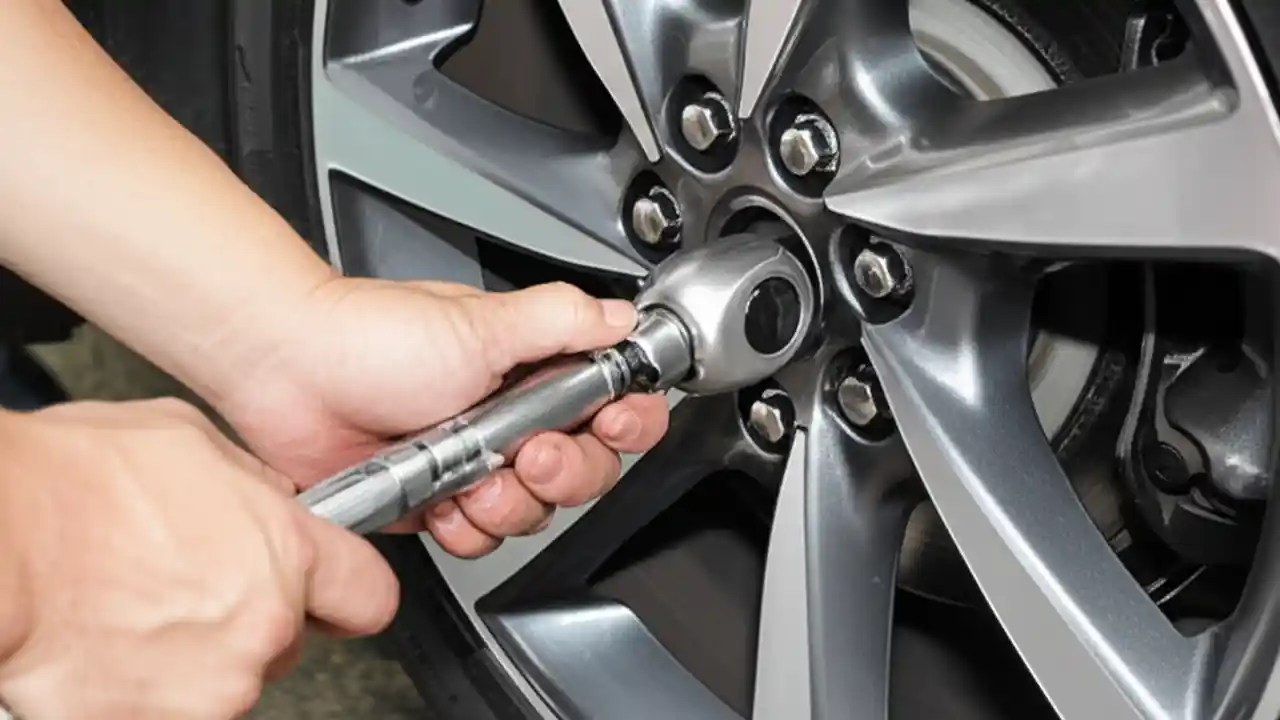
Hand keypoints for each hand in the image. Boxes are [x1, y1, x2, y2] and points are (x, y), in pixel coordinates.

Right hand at [0, 399, 396, 718]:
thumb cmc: (68, 485)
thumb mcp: (187, 438)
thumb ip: (253, 482)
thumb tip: (274, 498)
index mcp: (286, 551)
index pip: (369, 594)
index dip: (347, 591)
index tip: (333, 593)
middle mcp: (263, 625)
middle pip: (288, 638)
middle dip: (251, 617)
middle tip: (188, 584)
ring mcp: (213, 687)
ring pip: (229, 680)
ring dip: (196, 656)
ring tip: (134, 608)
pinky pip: (171, 712)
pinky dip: (145, 691)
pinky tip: (109, 643)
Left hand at [218, 279, 669, 556]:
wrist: (289, 372)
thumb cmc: (371, 337)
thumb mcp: (480, 322)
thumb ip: (561, 320)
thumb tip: (623, 318)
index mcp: (532, 368)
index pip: (612, 401)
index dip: (626, 421)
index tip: (612, 421)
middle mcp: (511, 416)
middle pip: (585, 469)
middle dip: (566, 471)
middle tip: (531, 454)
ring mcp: (475, 462)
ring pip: (535, 510)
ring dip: (511, 505)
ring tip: (473, 478)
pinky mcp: (438, 500)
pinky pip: (480, 537)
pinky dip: (466, 529)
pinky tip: (442, 502)